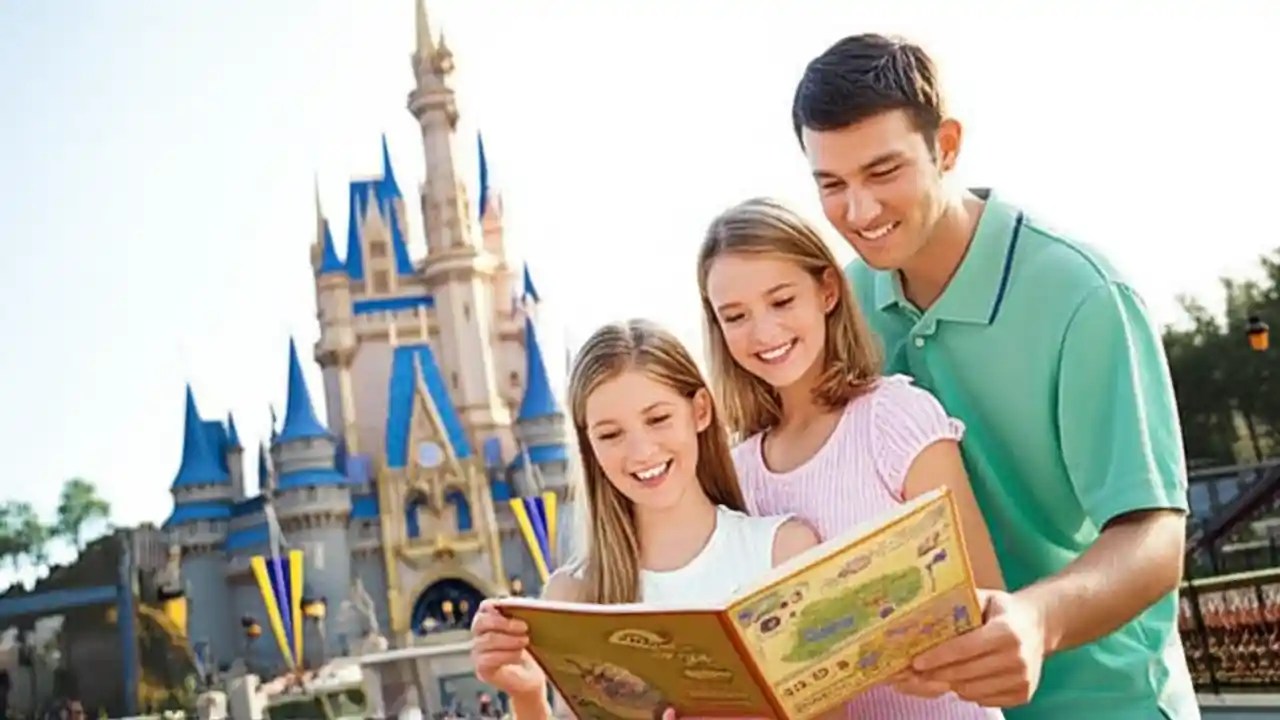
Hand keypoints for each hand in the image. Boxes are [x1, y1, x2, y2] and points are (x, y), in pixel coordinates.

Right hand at [469, 599, 545, 697]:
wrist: (532, 678)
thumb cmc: (530, 650)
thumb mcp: (528, 630)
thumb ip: (522, 615)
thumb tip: (520, 603)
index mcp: (489, 621)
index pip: (485, 607)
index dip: (497, 605)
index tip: (516, 609)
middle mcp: (479, 635)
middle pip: (480, 622)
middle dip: (503, 623)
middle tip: (525, 627)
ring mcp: (478, 653)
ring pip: (486, 640)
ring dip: (508, 640)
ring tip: (525, 642)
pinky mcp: (481, 670)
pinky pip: (487, 659)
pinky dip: (506, 655)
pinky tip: (518, 656)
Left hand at [894, 589, 1046, 707]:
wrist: (1040, 626)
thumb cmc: (1004, 610)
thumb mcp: (985, 598)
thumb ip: (958, 604)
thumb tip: (921, 610)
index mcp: (1006, 632)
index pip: (964, 648)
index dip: (937, 657)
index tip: (916, 661)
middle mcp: (1018, 658)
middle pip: (966, 673)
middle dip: (937, 674)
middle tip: (917, 673)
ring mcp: (1023, 679)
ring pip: (973, 691)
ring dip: (951, 684)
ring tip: (939, 674)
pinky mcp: (1024, 695)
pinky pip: (985, 700)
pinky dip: (969, 693)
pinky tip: (963, 679)